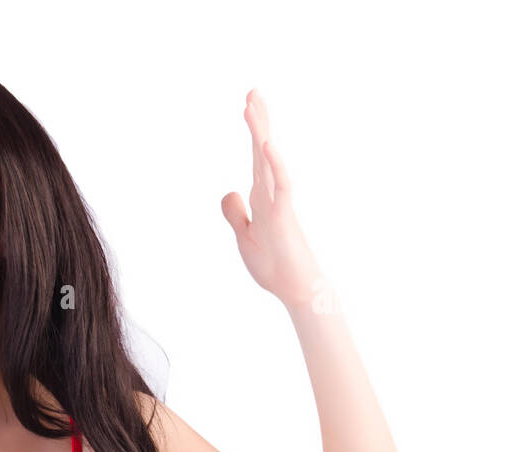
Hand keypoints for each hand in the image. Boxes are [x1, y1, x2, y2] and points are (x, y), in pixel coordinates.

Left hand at [221, 88, 323, 307]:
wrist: (293, 289)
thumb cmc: (274, 265)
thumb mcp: (244, 236)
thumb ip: (236, 213)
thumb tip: (229, 191)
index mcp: (262, 196)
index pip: (255, 156)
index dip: (252, 130)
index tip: (249, 104)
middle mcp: (272, 193)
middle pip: (262, 150)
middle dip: (258, 120)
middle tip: (252, 91)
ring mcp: (280, 202)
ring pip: (269, 160)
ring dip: (260, 133)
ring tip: (253, 106)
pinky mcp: (284, 216)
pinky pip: (281, 185)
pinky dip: (274, 165)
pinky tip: (265, 145)